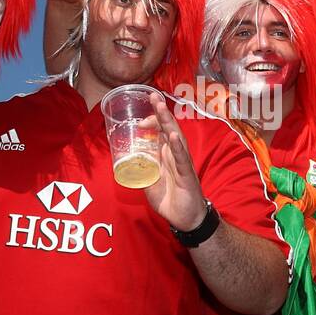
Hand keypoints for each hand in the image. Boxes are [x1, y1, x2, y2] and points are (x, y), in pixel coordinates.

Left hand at [143, 94, 207, 231]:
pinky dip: (177, 147)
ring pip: (175, 138)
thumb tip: (128, 161)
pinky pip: (182, 158)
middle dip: (160, 111)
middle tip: (152, 95)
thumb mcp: (151, 183)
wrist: (185, 219)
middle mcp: (176, 155)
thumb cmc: (171, 199)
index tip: (139, 120)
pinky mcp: (187, 174)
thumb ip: (142, 170)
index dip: (151, 121)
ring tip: (161, 107)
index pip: (159, 132)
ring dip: (168, 122)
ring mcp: (182, 163)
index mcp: (166, 155)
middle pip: (168, 128)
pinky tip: (172, 136)